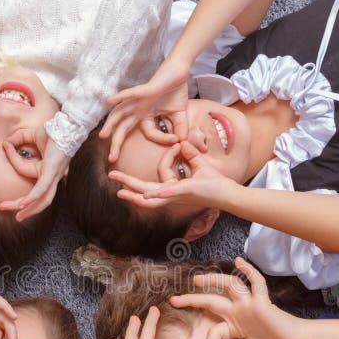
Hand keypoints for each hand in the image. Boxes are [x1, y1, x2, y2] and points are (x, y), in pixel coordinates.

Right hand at [0, 138, 69, 221]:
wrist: (67, 125)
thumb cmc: (54, 131)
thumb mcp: (31, 135)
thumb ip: (18, 138)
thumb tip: (5, 143)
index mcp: (47, 171)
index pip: (24, 171)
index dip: (12, 158)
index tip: (6, 146)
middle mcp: (52, 177)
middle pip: (38, 199)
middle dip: (23, 208)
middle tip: (4, 209)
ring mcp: (54, 176)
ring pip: (42, 200)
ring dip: (28, 209)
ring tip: (16, 216)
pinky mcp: (53, 173)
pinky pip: (42, 189)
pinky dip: (32, 198)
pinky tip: (22, 205)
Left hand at [100, 58, 189, 162]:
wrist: (179, 72)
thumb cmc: (176, 92)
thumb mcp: (179, 116)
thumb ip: (180, 129)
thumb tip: (181, 143)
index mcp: (145, 116)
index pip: (148, 134)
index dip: (162, 139)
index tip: (175, 141)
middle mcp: (138, 109)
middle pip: (123, 128)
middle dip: (116, 144)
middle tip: (111, 159)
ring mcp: (139, 100)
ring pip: (120, 113)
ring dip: (111, 124)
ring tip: (102, 135)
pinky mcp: (144, 90)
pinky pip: (130, 94)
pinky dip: (119, 97)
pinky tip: (108, 101)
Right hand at [109, 141, 236, 209]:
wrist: (228, 194)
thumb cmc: (215, 183)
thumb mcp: (199, 164)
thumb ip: (189, 154)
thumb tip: (182, 142)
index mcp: (173, 187)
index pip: (161, 170)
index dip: (168, 156)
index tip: (179, 145)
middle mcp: (171, 194)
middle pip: (144, 188)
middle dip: (127, 183)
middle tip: (110, 176)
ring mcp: (175, 195)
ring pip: (150, 196)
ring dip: (134, 194)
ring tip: (119, 192)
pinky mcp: (183, 194)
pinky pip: (166, 195)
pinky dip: (155, 196)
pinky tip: (143, 196)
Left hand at [170, 257, 310, 338]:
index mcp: (234, 326)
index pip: (214, 332)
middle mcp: (239, 312)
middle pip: (211, 301)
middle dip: (192, 300)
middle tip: (174, 299)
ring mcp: (249, 305)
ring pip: (229, 286)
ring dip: (212, 280)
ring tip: (196, 279)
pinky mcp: (262, 302)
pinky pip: (256, 282)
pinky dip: (249, 270)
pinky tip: (239, 261)